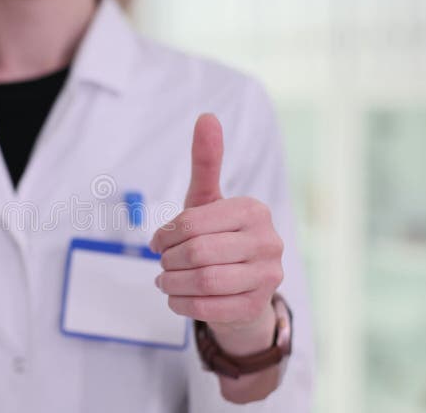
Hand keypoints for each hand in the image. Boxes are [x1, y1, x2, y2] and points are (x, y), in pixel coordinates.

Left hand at [150, 114, 282, 350]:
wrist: (242, 290)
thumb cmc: (218, 238)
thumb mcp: (208, 202)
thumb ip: (206, 162)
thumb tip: (206, 116)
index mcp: (253, 210)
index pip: (192, 222)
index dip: (165, 236)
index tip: (157, 243)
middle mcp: (268, 241)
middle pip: (196, 253)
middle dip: (168, 261)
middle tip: (162, 264)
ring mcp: (268, 276)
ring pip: (202, 281)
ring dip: (172, 283)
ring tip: (165, 280)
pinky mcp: (257, 306)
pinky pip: (208, 308)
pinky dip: (181, 304)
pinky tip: (176, 297)